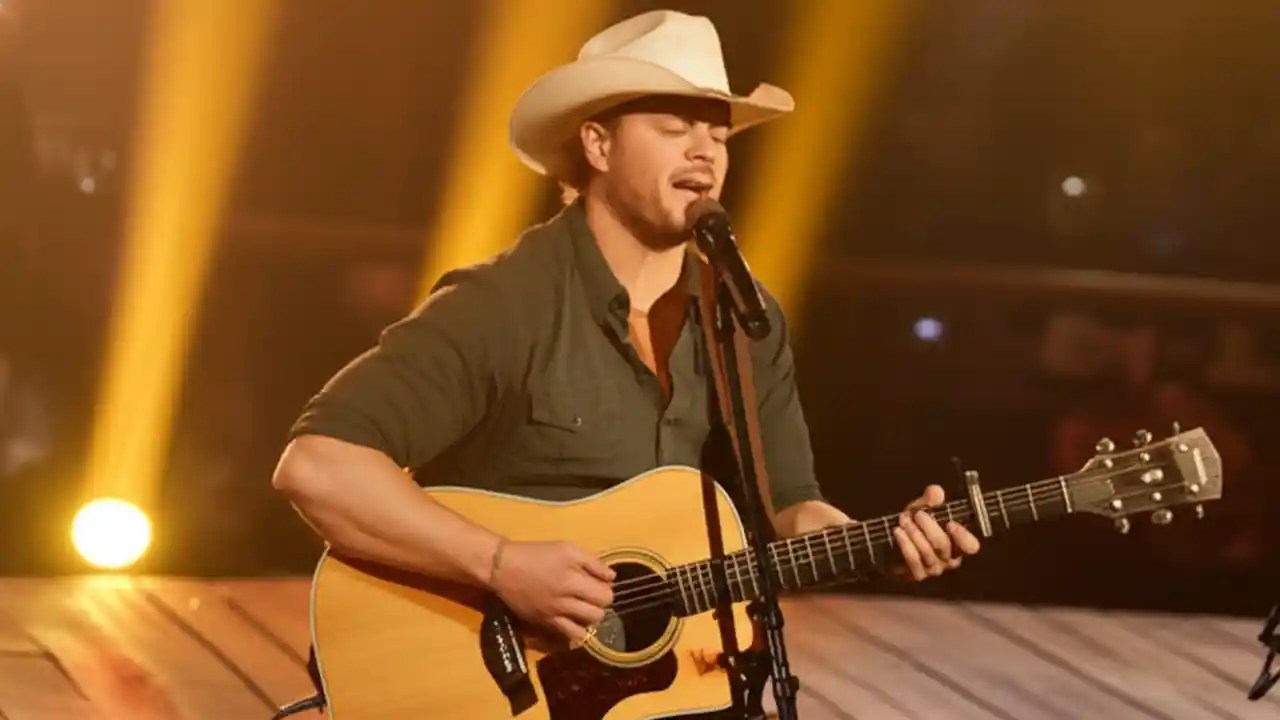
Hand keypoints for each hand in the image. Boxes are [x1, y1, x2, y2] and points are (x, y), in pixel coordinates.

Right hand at [488, 539, 614, 643]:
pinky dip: (576, 632)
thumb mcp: (567, 549)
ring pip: (584, 630)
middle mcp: (565, 602)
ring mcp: (554, 616)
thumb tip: (611, 577)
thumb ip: (592, 563)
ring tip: (583, 609)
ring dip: (589, 620)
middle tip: (592, 596)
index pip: (605, 596)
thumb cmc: (536, 554)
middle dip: (600, 606)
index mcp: (573, 581)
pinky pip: (567, 636)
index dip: (606, 590)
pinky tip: (574, 622)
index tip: (599, 583)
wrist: (504, 568)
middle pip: (598, 614)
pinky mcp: (544, 624)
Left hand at [891, 485, 979, 580]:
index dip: (963, 536)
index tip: (951, 524)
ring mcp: (934, 569)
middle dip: (929, 528)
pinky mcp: (918, 574)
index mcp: (957, 544)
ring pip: (927, 553)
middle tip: (918, 514)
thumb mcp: (921, 510)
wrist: (892, 547)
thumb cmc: (915, 528)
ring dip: (914, 534)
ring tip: (903, 520)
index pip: (970, 546)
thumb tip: (936, 491)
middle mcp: (949, 560)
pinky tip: (898, 532)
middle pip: (943, 546)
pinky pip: (913, 560)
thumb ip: (930, 500)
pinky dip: (905, 544)